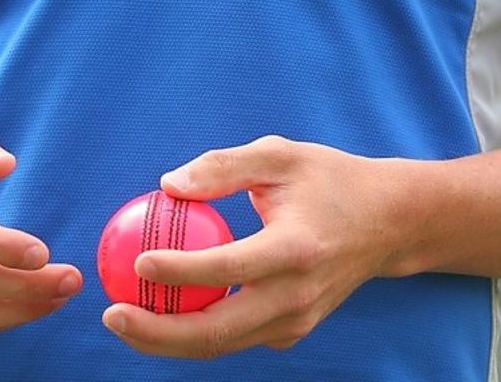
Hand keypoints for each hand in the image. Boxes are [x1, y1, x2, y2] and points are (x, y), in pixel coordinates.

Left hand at [101, 135, 398, 357]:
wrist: (388, 223)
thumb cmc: (328, 179)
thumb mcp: (279, 155)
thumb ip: (223, 166)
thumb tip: (167, 185)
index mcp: (295, 248)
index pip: (228, 267)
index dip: (178, 270)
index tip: (135, 262)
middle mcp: (296, 295)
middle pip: (217, 331)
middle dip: (157, 331)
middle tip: (113, 313)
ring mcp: (296, 321)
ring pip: (222, 344)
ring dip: (168, 339)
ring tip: (124, 318)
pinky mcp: (292, 331)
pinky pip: (236, 337)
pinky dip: (196, 331)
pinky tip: (162, 311)